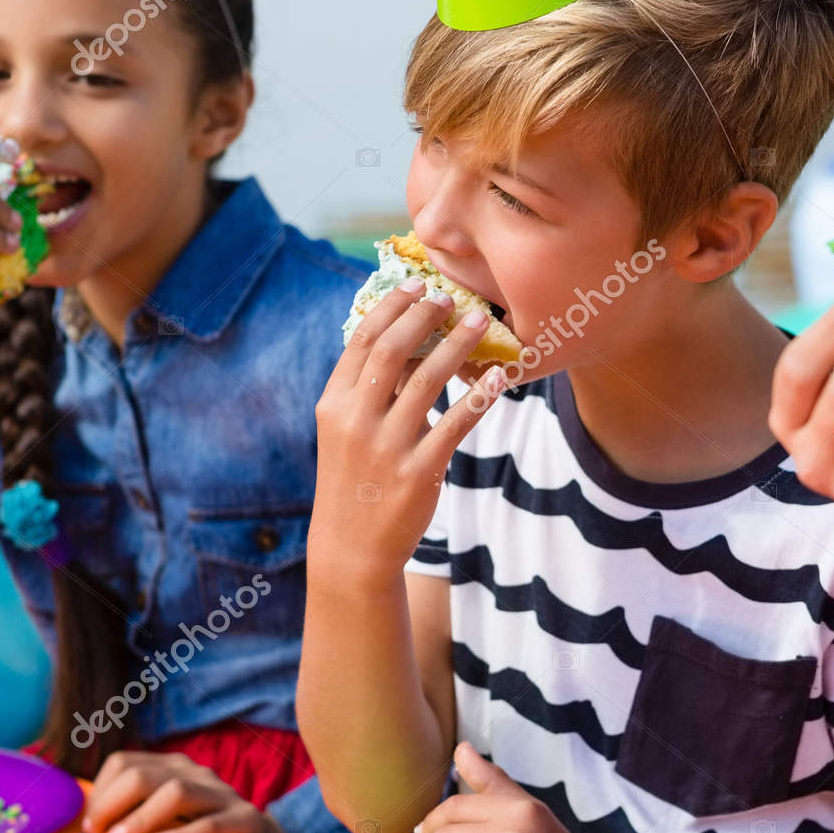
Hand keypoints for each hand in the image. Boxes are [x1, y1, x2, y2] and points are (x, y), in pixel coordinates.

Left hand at [82, 752, 286, 832]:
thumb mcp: (166, 816)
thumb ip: (134, 811)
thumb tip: (84, 823)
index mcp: (172, 767)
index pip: (123, 763)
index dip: (100, 793)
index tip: (90, 828)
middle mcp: (195, 773)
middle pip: (142, 774)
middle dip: (113, 804)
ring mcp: (222, 794)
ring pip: (176, 791)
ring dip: (141, 818)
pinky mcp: (245, 820)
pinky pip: (210, 824)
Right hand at [310, 281, 507, 580]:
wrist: (352, 547)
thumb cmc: (355, 479)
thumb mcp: (346, 431)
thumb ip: (369, 390)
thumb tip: (408, 341)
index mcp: (334, 403)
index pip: (361, 339)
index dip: (392, 306)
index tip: (417, 286)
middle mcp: (356, 420)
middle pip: (392, 350)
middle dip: (424, 316)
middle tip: (451, 297)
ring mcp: (387, 447)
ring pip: (428, 379)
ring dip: (459, 344)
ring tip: (481, 323)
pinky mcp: (419, 472)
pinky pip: (457, 423)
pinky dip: (480, 395)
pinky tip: (499, 376)